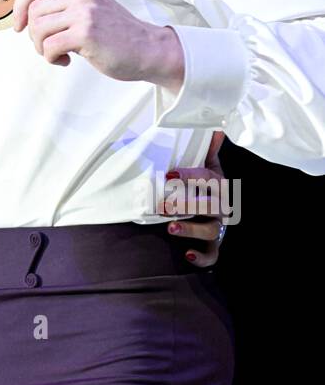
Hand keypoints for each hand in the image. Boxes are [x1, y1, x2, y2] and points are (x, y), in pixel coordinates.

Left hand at [11, 0, 184, 90]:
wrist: (148, 49)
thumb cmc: (116, 33)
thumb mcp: (90, 6)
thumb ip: (64, 4)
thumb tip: (25, 14)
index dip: (20, 4)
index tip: (19, 24)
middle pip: (34, 11)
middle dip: (34, 34)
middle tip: (49, 46)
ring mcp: (84, 12)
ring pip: (38, 29)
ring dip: (41, 48)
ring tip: (58, 53)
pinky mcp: (86, 33)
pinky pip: (49, 47)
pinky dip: (51, 58)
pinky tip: (66, 60)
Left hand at [161, 130, 226, 267]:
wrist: (205, 211)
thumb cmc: (202, 185)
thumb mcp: (206, 165)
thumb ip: (207, 149)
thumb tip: (215, 127)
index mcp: (218, 184)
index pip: (207, 178)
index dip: (189, 176)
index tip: (168, 174)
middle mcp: (221, 206)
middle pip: (209, 206)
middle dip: (187, 204)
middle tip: (164, 204)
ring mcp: (218, 227)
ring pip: (211, 231)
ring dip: (191, 230)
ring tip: (170, 227)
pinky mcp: (214, 245)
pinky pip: (213, 256)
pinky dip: (202, 257)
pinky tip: (188, 255)